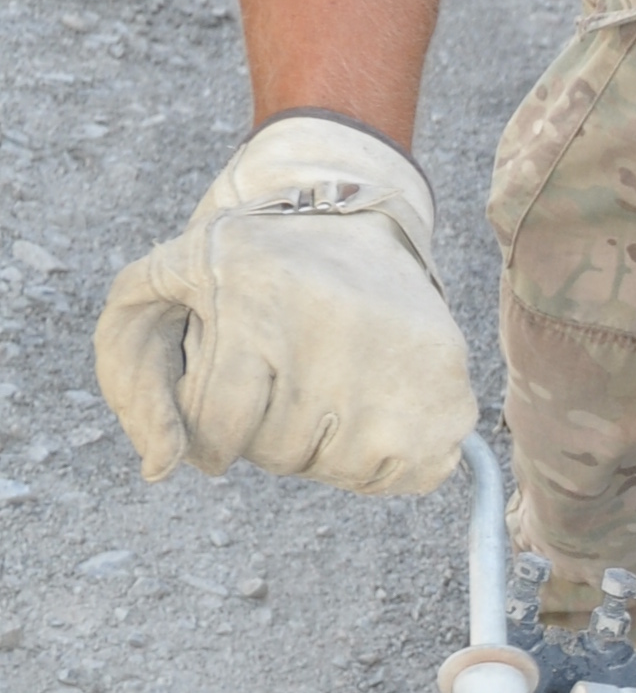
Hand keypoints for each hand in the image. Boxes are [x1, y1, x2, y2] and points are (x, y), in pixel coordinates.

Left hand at [96, 114, 476, 493]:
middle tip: (285, 375)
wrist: (358, 214)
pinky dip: (380, 459)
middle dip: (267, 429)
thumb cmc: (249, 263)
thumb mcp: (168, 280)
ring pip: (335, 470)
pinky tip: (372, 406)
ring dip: (321, 444)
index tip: (226, 388)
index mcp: (256, 298)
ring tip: (327, 384)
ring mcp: (399, 368)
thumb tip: (160, 468)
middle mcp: (332, 331)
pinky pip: (401, 478)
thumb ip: (130, 369)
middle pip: (276, 453)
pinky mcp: (449, 395)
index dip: (209, 426)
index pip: (215, 430)